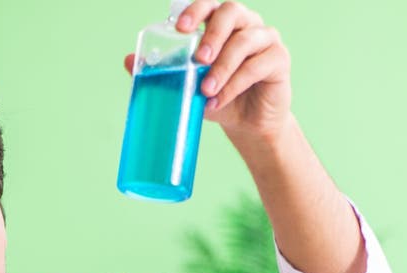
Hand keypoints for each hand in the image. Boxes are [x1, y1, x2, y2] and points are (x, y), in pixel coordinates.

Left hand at [124, 1, 291, 142]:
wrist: (249, 126)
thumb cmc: (219, 98)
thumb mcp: (188, 86)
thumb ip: (164, 71)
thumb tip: (126, 61)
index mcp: (224, 24)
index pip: (210, 4)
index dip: (196, 10)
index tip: (179, 28)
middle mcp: (247, 25)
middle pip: (231, 12)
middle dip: (212, 34)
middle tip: (198, 60)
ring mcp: (266, 39)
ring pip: (245, 41)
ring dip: (222, 66)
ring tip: (205, 90)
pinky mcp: (279, 60)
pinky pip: (257, 66)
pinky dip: (235, 84)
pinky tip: (219, 100)